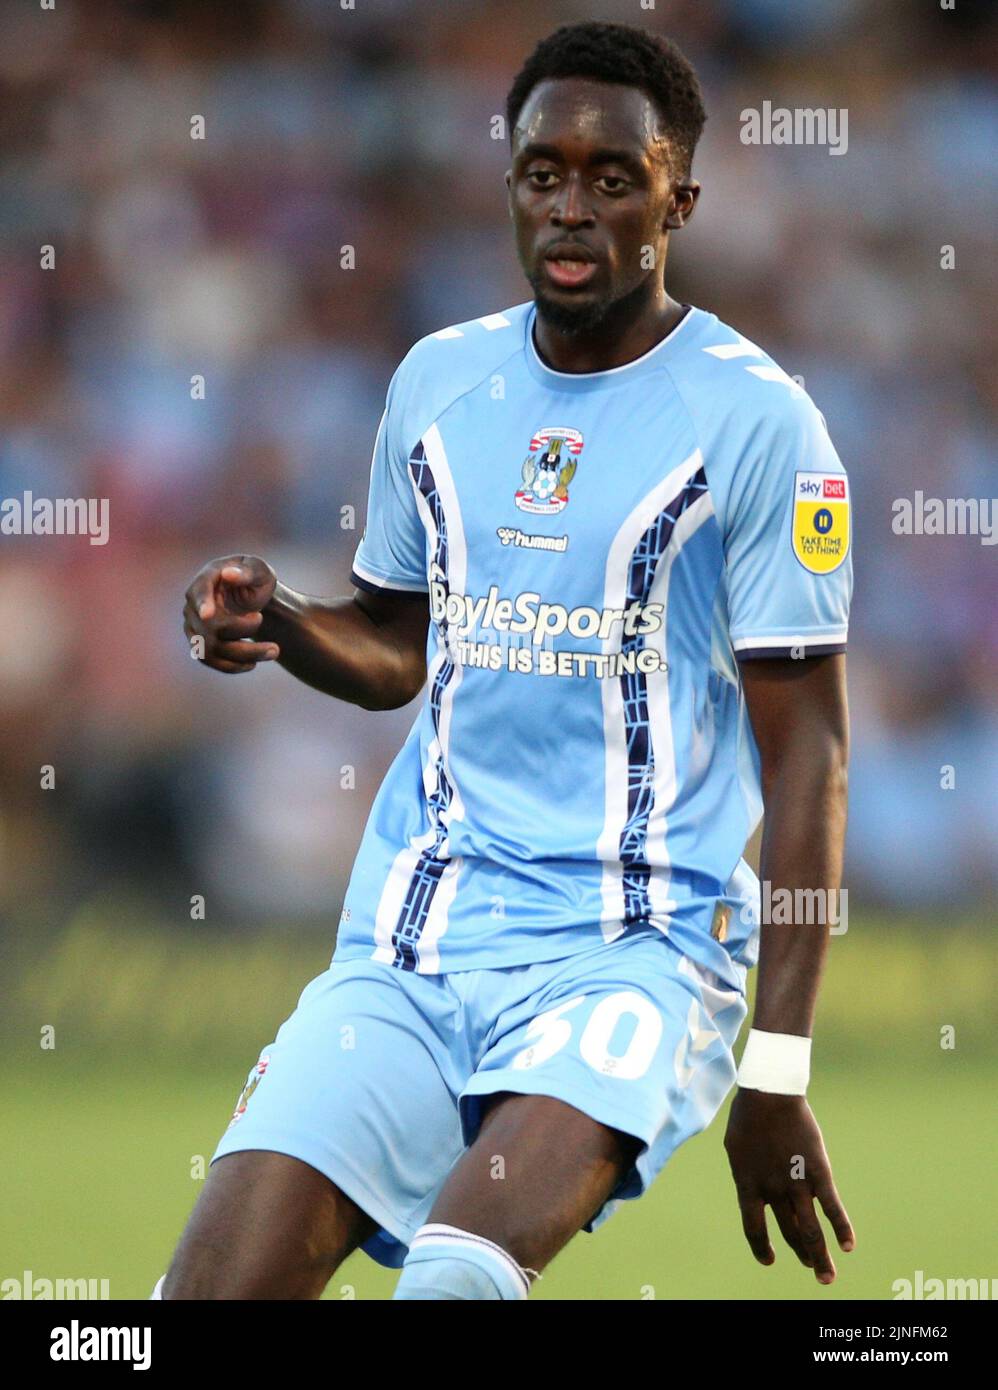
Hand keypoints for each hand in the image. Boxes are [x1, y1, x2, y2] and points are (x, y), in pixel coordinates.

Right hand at [183, 555, 279, 672]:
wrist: (251, 596)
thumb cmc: (256, 578)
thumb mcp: (259, 570)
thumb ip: (246, 572)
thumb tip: (228, 574)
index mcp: (207, 579)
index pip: (199, 592)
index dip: (202, 603)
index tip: (208, 615)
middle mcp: (194, 604)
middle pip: (210, 625)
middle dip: (244, 631)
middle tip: (274, 633)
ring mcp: (193, 626)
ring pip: (210, 648)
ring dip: (244, 654)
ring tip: (274, 651)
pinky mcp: (199, 643)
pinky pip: (209, 660)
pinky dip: (232, 665)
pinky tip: (253, 663)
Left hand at [724, 1089, 854, 1283]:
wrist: (768, 1093)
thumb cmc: (748, 1116)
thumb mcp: (737, 1149)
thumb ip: (747, 1173)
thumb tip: (753, 1189)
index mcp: (748, 1185)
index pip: (753, 1228)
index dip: (761, 1247)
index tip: (769, 1260)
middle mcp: (772, 1191)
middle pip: (788, 1233)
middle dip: (801, 1254)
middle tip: (811, 1270)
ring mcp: (796, 1183)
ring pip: (810, 1231)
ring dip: (819, 1256)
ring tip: (826, 1277)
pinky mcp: (819, 1172)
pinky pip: (832, 1207)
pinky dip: (842, 1228)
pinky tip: (848, 1246)